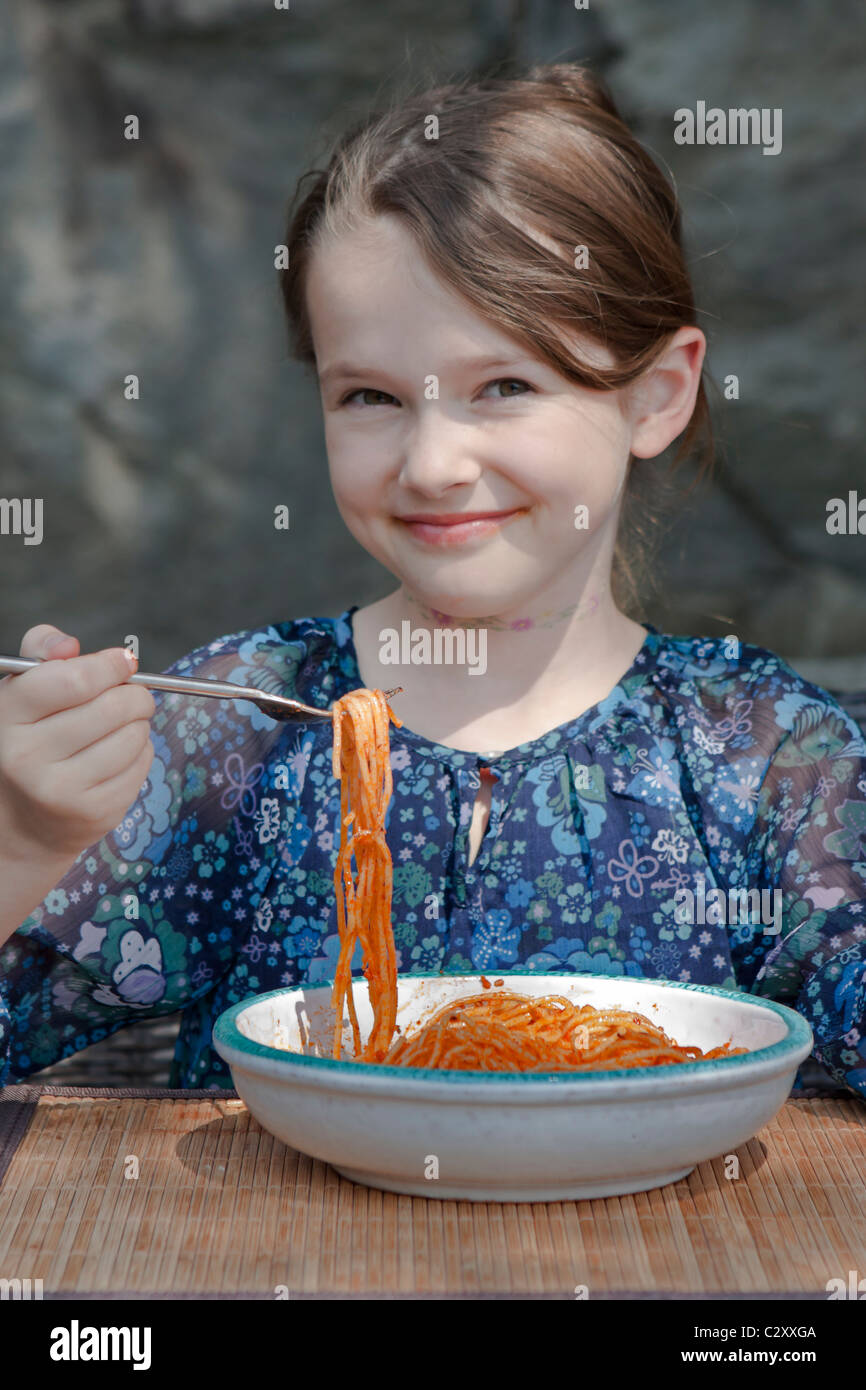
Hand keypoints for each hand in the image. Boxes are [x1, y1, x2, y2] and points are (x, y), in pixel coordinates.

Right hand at [0, 625, 155, 861]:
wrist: (22, 818)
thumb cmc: (29, 738)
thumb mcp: (21, 690)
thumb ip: (41, 652)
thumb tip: (69, 645)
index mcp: (7, 716)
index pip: (74, 679)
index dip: (110, 665)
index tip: (124, 661)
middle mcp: (27, 756)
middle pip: (114, 706)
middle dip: (135, 694)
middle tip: (131, 695)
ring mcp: (61, 789)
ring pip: (135, 735)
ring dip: (138, 723)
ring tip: (119, 726)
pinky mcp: (94, 812)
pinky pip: (143, 764)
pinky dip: (141, 751)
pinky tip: (118, 754)